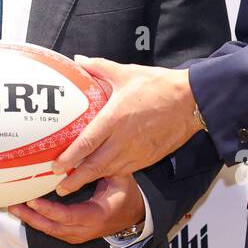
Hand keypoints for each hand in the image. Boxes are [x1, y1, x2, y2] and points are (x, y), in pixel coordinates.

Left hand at [8, 173, 144, 243]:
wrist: (134, 216)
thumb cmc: (126, 195)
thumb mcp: (119, 178)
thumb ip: (100, 168)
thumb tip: (79, 154)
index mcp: (96, 216)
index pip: (67, 216)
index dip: (48, 209)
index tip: (32, 199)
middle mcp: (85, 230)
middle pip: (53, 227)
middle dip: (31, 217)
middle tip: (14, 204)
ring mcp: (79, 235)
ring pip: (50, 231)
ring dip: (31, 220)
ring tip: (15, 207)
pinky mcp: (74, 235)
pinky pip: (53, 230)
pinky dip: (39, 221)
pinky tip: (27, 212)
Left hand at [52, 56, 201, 196]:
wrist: (191, 101)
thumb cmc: (159, 85)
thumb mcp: (126, 73)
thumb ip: (99, 67)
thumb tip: (78, 60)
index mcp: (115, 118)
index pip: (87, 143)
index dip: (70, 157)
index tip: (55, 167)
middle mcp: (123, 139)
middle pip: (95, 165)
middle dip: (76, 179)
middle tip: (60, 187)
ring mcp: (137, 151)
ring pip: (110, 170)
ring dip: (92, 178)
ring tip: (75, 183)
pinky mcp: (148, 158)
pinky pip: (125, 169)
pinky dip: (110, 174)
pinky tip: (102, 173)